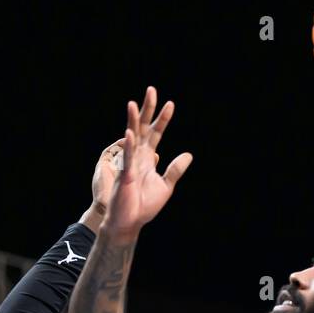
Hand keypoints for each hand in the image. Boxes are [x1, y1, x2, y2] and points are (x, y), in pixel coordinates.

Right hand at [101, 87, 192, 243]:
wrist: (130, 222)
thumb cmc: (144, 206)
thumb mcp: (166, 186)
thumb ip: (175, 170)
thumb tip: (188, 154)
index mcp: (147, 159)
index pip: (156, 134)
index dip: (163, 120)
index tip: (171, 104)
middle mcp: (138, 157)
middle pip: (144, 129)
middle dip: (148, 111)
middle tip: (152, 90)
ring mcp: (130, 164)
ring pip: (132, 138)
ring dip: (133, 122)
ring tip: (134, 104)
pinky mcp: (125, 175)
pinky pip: (127, 158)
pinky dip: (129, 146)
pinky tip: (131, 133)